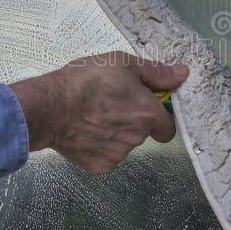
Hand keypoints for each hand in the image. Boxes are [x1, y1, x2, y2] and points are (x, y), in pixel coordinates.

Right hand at [9, 52, 188, 174]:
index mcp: (147, 113)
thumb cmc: (84, 82)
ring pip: (124, 145)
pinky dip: (99, 146)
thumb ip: (156, 72)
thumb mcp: (122, 63)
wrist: (49, 107)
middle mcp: (136, 138)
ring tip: (94, 115)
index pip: (169, 127)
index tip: (146, 106)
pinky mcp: (99, 166)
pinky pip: (106, 156)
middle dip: (132, 121)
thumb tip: (181, 74)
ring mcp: (117, 155)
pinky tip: (85, 130)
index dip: (159, 117)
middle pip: (143, 134)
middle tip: (111, 104)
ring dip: (115, 133)